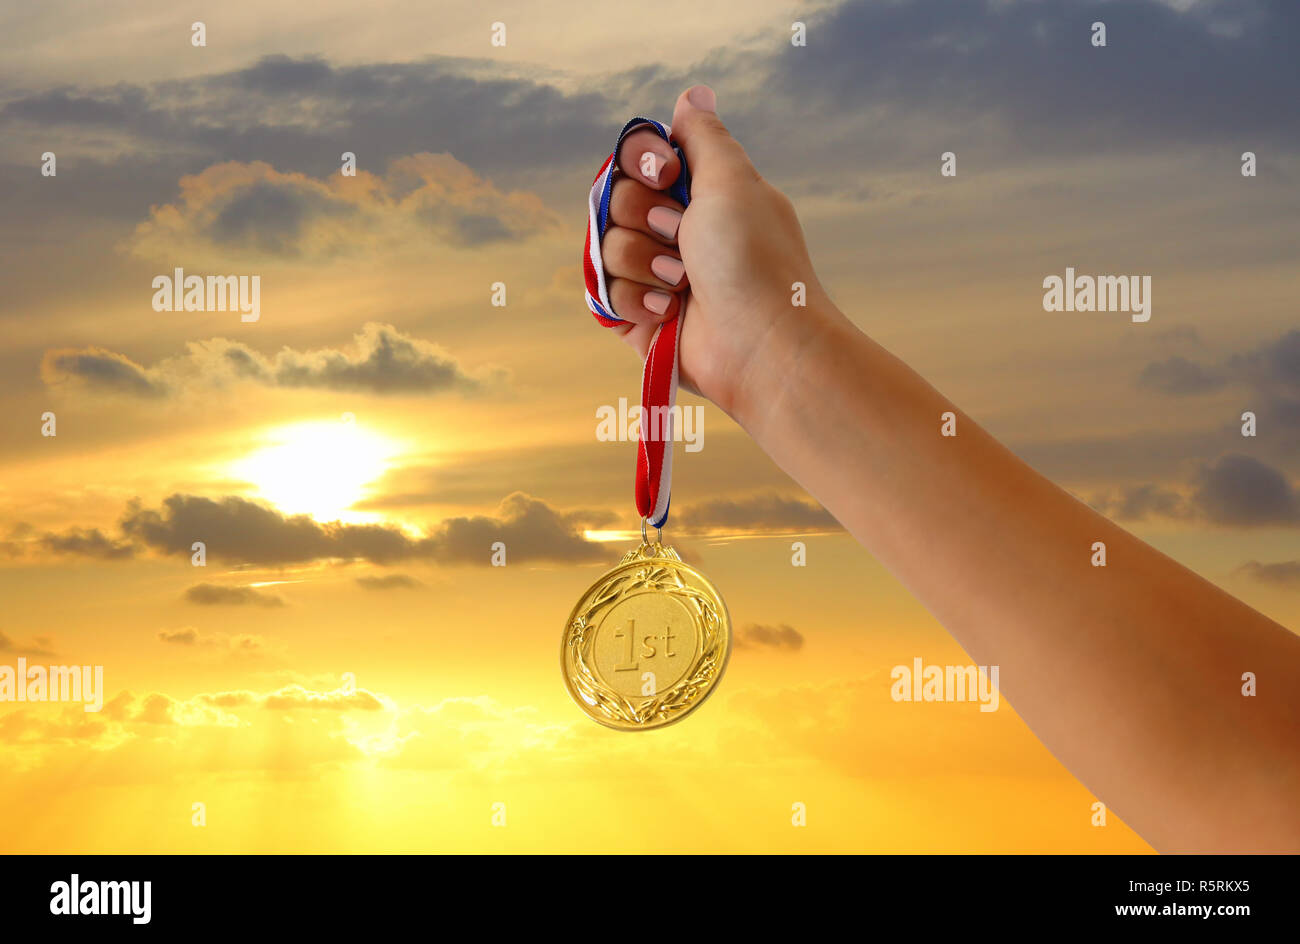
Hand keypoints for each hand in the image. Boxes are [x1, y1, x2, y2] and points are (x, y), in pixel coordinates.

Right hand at [596, 85, 837, 419]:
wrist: (758, 344)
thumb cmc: (754, 259)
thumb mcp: (733, 180)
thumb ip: (704, 136)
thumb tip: (692, 95)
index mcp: (699, 192)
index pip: (640, 156)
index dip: (644, 160)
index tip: (671, 174)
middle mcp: (674, 229)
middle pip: (615, 197)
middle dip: (645, 217)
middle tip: (682, 237)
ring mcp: (653, 273)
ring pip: (605, 245)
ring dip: (642, 261)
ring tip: (681, 283)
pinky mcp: (636, 317)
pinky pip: (603, 292)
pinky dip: (635, 300)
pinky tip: (669, 314)